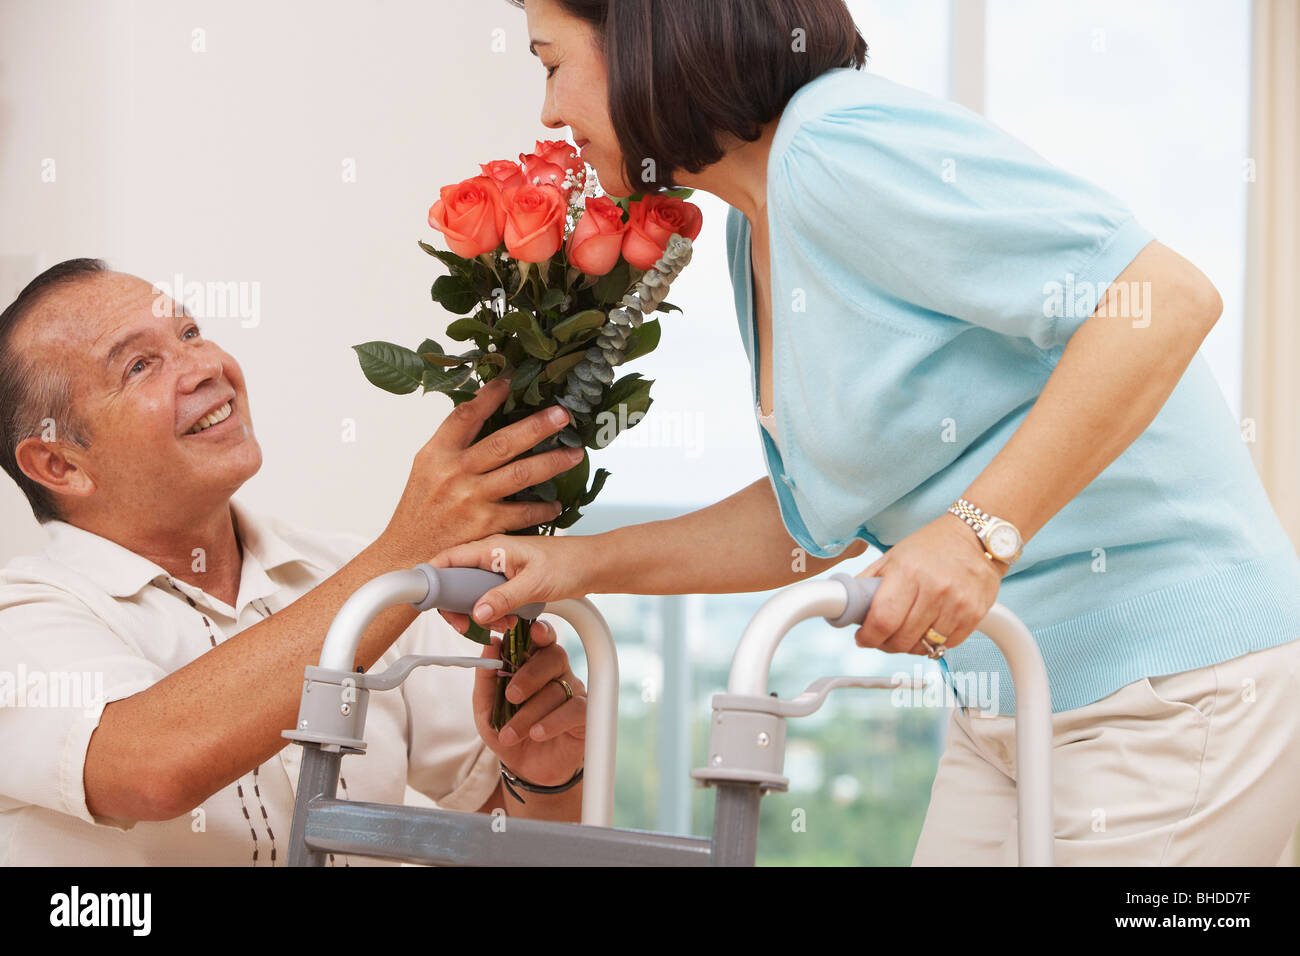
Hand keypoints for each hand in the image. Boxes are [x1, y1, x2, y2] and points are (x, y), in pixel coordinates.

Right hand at [378, 376, 584, 566]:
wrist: (404, 557)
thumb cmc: (419, 514)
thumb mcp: (426, 470)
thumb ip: (451, 446)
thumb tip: (480, 414)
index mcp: (437, 454)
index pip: (465, 415)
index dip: (490, 396)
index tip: (510, 381)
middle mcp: (454, 473)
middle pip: (503, 442)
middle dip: (538, 426)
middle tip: (563, 415)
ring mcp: (471, 500)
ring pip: (521, 474)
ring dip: (552, 462)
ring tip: (575, 454)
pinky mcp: (485, 527)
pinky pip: (524, 513)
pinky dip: (543, 508)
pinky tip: (556, 504)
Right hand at [430, 532, 595, 633]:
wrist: (593, 565)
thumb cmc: (569, 564)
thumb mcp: (535, 584)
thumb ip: (504, 598)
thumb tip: (477, 613)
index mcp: (492, 547)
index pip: (448, 558)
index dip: (433, 579)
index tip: (432, 604)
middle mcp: (492, 555)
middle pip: (455, 580)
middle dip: (458, 606)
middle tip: (467, 626)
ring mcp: (500, 567)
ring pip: (472, 592)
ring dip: (479, 613)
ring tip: (501, 624)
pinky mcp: (509, 579)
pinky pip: (489, 597)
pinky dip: (494, 612)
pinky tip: (510, 621)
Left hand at [474, 619, 584, 785]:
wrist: (525, 769)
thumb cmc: (507, 731)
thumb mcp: (486, 708)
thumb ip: (485, 677)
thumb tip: (490, 644)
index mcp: (533, 663)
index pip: (542, 638)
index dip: (541, 631)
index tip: (533, 631)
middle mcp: (556, 673)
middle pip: (553, 656)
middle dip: (530, 675)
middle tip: (511, 696)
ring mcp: (572, 692)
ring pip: (557, 689)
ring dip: (530, 713)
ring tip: (511, 734)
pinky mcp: (584, 715)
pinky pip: (573, 709)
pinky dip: (553, 721)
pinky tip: (537, 733)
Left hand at [853, 513, 1009, 654]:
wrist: (976, 538)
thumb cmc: (931, 547)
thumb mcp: (892, 557)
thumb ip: (868, 583)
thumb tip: (845, 607)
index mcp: (908, 572)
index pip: (882, 620)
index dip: (868, 637)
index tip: (863, 638)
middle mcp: (934, 589)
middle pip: (901, 639)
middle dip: (885, 644)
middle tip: (882, 637)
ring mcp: (957, 603)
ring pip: (924, 646)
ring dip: (910, 646)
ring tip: (906, 632)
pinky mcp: (975, 614)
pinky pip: (948, 645)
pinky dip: (934, 643)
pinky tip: (929, 628)